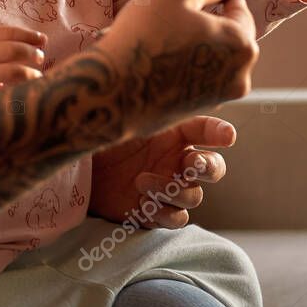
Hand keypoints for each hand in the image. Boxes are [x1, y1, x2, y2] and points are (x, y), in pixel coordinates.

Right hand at [0, 25, 46, 105]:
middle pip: (12, 50)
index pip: (8, 32)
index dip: (29, 35)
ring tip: (38, 76)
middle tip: (41, 57)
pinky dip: (20, 89)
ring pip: (12, 71)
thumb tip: (43, 39)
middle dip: (31, 52)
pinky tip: (26, 90)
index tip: (43, 39)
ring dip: (30, 73)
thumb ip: (9, 41)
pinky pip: (6, 91)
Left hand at [90, 115, 237, 228]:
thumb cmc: (102, 135)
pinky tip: (142, 201)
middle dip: (209, 167)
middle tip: (192, 163)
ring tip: (142, 181)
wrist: (78, 170)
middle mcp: (177, 161)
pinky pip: (175, 218)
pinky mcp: (155, 212)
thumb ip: (153, 110)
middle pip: (214, 168)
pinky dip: (164, 212)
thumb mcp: (126, 118)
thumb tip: (176, 87)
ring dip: (173, 191)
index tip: (227, 136)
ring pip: (194, 196)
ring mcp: (169, 188)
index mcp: (176, 133)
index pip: (208, 130)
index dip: (220, 132)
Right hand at [93, 0, 256, 141]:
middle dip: (208, 22)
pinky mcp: (195, 112)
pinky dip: (183, 65)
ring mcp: (217, 99)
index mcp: (241, 45)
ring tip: (163, 35)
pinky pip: (195, 78)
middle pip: (228, 37)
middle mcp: (238, 77)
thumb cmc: (145, 35)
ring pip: (212, 58)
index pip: (240, 10)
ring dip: (195, 44)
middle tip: (177, 13)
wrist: (113, 90)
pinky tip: (157, 57)